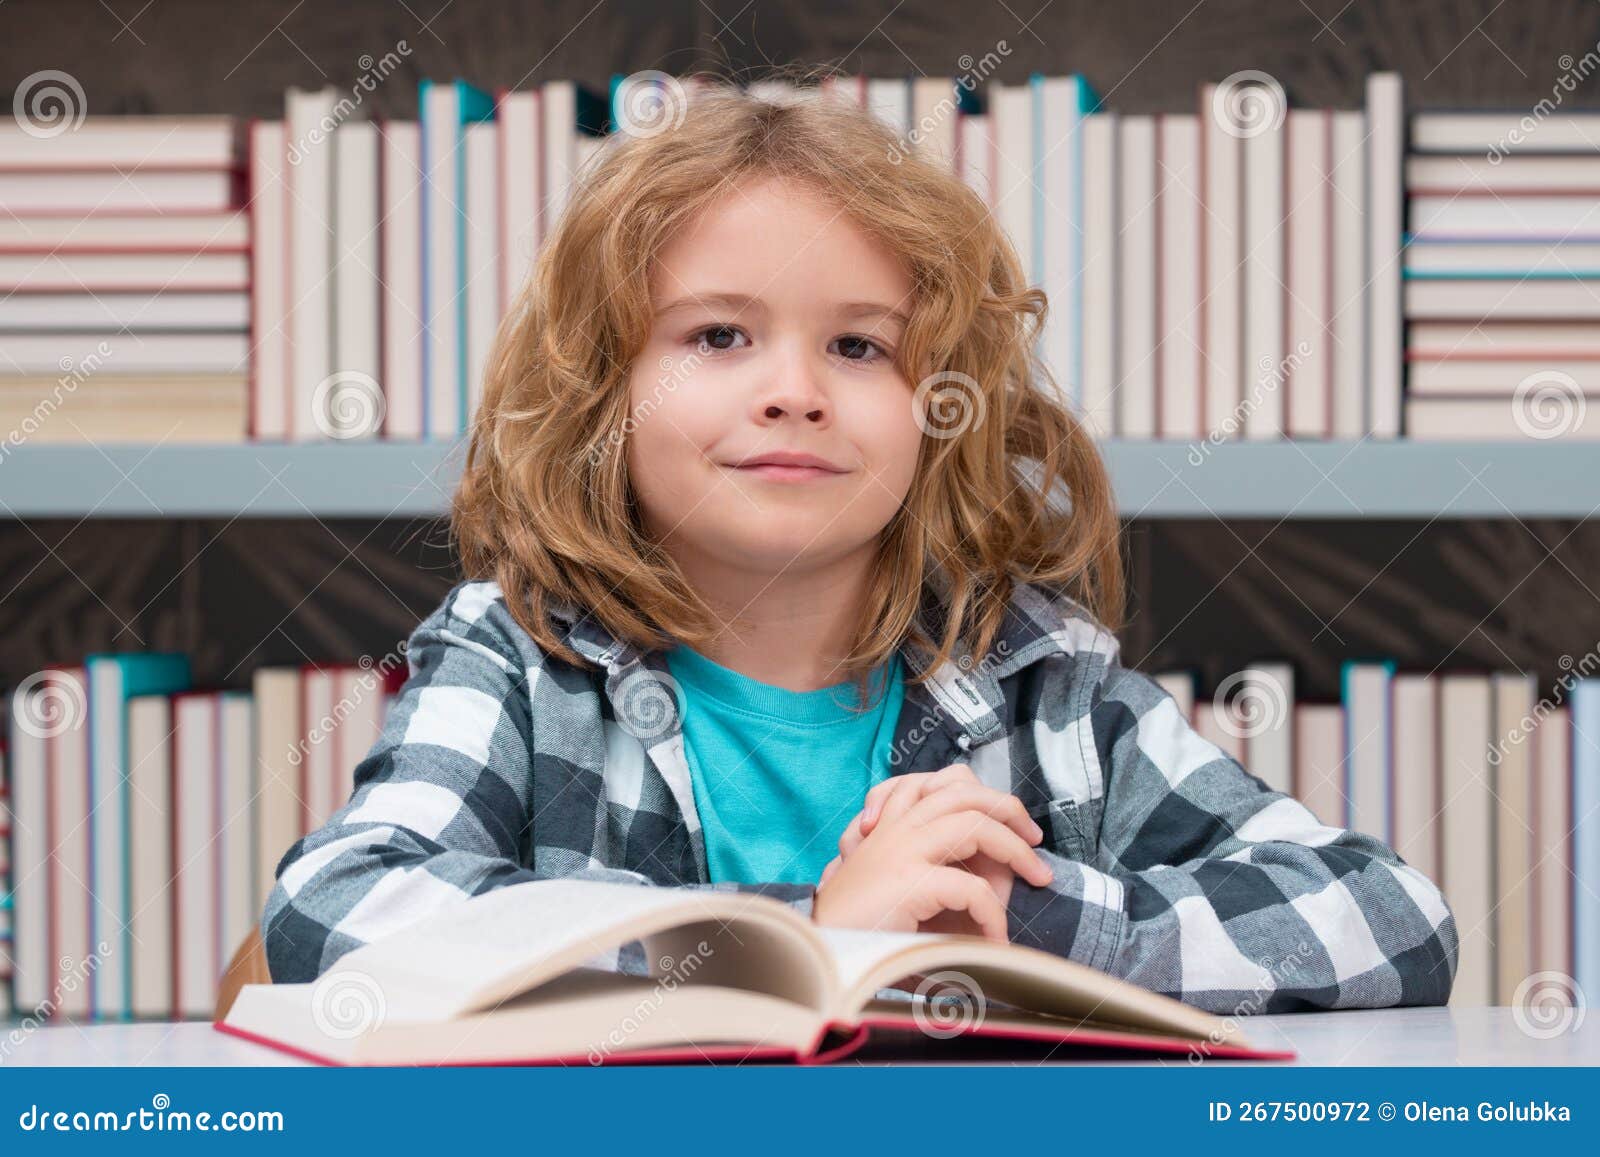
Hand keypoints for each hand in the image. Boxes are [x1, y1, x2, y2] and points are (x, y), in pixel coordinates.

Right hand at [811, 777, 1052, 941]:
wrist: (819, 953)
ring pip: (974, 825)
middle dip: (1008, 807)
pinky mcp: (907, 881)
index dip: (981, 795)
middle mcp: (895, 828)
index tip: (1010, 827)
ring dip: (1014, 850)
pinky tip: (995, 937)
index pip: (940, 782)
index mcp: (889, 825)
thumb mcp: (898, 888)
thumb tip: (992, 876)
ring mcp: (901, 849)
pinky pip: (971, 888)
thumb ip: (934, 871)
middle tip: (1034, 839)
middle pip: (963, 789)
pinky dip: (992, 914)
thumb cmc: (859, 930)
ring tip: (1037, 875)